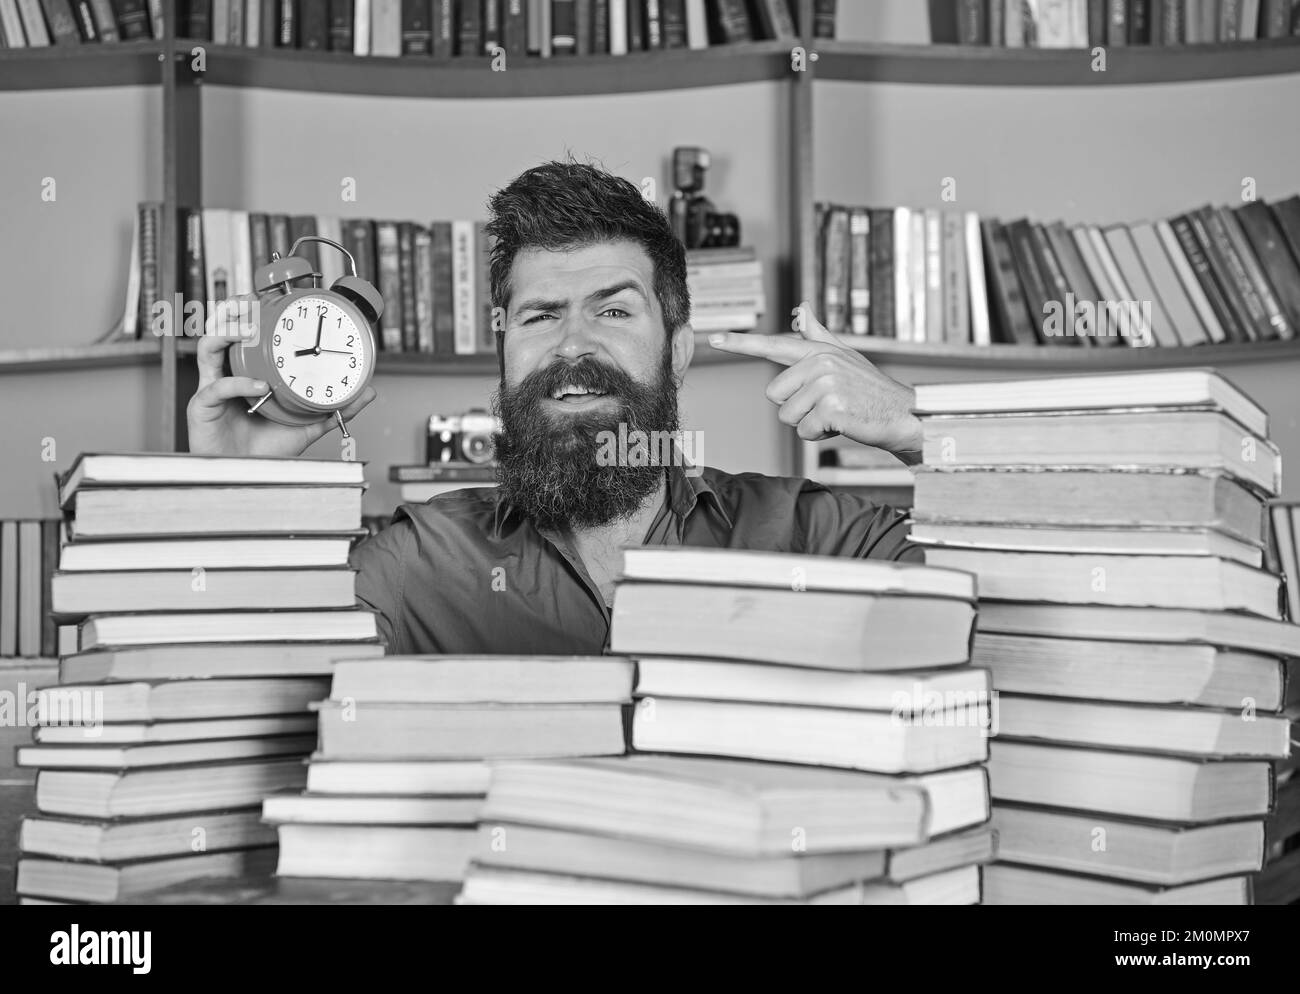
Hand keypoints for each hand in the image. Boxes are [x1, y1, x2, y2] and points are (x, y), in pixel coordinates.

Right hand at [186, 294, 376, 456]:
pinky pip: (217, 387)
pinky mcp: (202, 406)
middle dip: (232, 311)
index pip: (245, 334)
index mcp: (247, 372)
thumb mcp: (308, 424)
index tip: (270, 296)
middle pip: (220, 330)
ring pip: (208, 347)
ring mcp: (211, 387)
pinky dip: (239, 383)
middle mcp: (227, 374)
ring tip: (249, 330)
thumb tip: (368, 393)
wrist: (250, 476)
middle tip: (252, 300)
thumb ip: (335, 408)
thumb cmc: (268, 450)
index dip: (253, 313)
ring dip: (227, 333)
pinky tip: (259, 387)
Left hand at [707, 302, 922, 458]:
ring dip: (809, 424)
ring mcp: (826, 383)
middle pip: (775, 395)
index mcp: (818, 351)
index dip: (741, 343)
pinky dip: (821, 435)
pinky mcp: (832, 406)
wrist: (902, 414)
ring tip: (837, 414)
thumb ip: (818, 335)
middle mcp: (820, 362)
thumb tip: (803, 308)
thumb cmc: (869, 390)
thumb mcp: (844, 357)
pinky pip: (804, 431)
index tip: (714, 338)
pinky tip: (842, 425)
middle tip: (827, 405)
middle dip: (796, 408)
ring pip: (787, 416)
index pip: (773, 345)